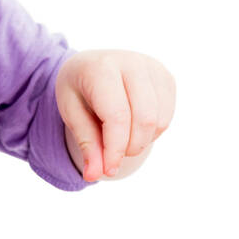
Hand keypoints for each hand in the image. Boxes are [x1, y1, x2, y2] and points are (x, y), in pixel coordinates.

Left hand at [55, 49, 174, 182]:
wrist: (92, 64)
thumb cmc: (79, 90)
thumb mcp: (72, 114)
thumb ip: (86, 144)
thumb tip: (94, 176)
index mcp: (101, 67)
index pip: (117, 116)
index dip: (114, 148)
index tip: (108, 170)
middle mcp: (132, 62)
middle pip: (144, 120)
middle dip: (129, 147)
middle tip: (112, 154)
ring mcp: (153, 68)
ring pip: (158, 121)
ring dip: (140, 142)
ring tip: (119, 136)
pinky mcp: (166, 78)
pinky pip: (166, 118)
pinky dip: (151, 133)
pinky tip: (133, 127)